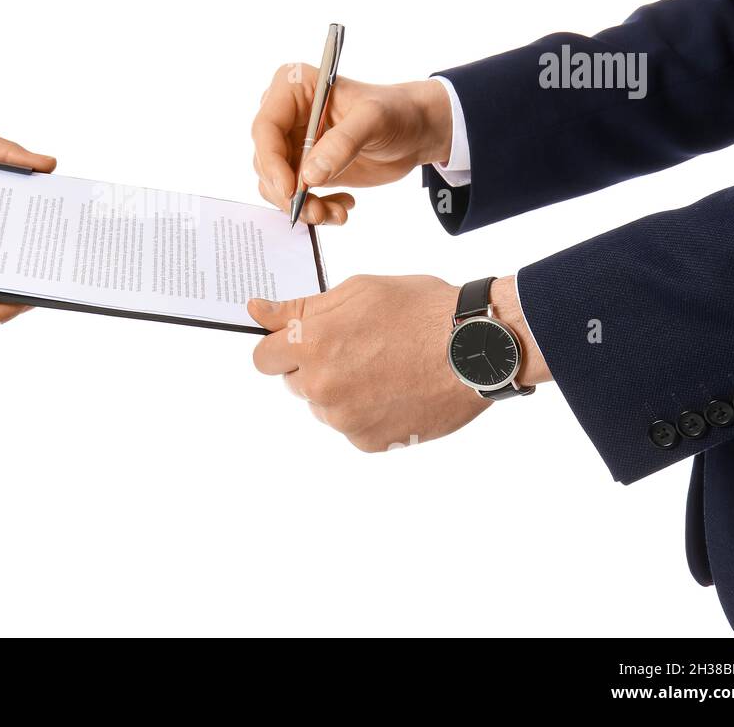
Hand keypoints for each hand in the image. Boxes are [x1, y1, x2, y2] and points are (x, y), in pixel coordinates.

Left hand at [248, 275, 549, 451]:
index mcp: (311, 344)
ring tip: (384, 368)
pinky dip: (367, 413)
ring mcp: (344, 419)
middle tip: (358, 348)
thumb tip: (257, 310)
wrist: (476, 347)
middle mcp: (321, 386)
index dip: (282, 347)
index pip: (264, 358)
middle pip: (294, 383)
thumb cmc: (422, 310)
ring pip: (324, 407)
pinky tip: (395, 390)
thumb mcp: (357, 290)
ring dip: (342, 391)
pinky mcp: (369, 442)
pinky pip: (352, 427)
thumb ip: (299, 307)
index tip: (302, 342)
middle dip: (315, 366)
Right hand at [251, 64, 452, 224]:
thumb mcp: (374, 120)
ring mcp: (293, 144)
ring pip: (276, 184)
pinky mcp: (304, 168)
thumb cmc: (397, 112)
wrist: (415, 131)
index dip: (272, 161)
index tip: (291, 190)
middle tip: (316, 211)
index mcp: (293, 88)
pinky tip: (341, 207)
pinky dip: (314, 208)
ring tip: (336, 213)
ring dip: (302, 206)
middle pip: (266, 161)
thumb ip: (343, 143)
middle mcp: (286, 115)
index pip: (266, 128)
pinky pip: (294, 196)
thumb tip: (309, 175)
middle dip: (288, 193)